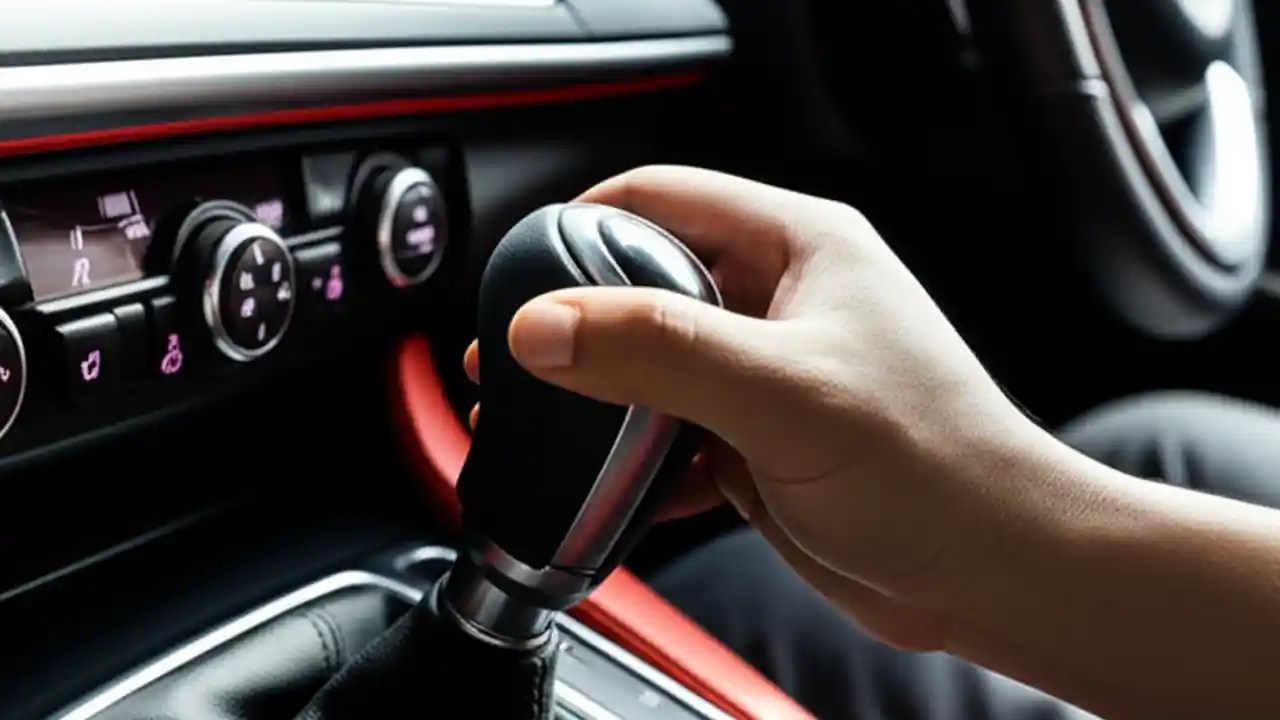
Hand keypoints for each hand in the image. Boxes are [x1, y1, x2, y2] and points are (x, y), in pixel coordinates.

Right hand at [464, 165, 1055, 650]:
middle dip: (579, 323)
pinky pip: (675, 435)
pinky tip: (614, 492)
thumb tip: (546, 325)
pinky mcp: (762, 441)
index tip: (522, 273)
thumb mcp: (784, 392)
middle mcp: (781, 301)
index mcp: (798, 246)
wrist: (990, 570)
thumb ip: (660, 350)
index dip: (583, 225)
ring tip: (543, 426)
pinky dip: (638, 461)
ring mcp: (770, 375)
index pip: (663, 198)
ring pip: (655, 367)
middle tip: (519, 361)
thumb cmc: (936, 465)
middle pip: (648, 285)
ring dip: (601, 399)